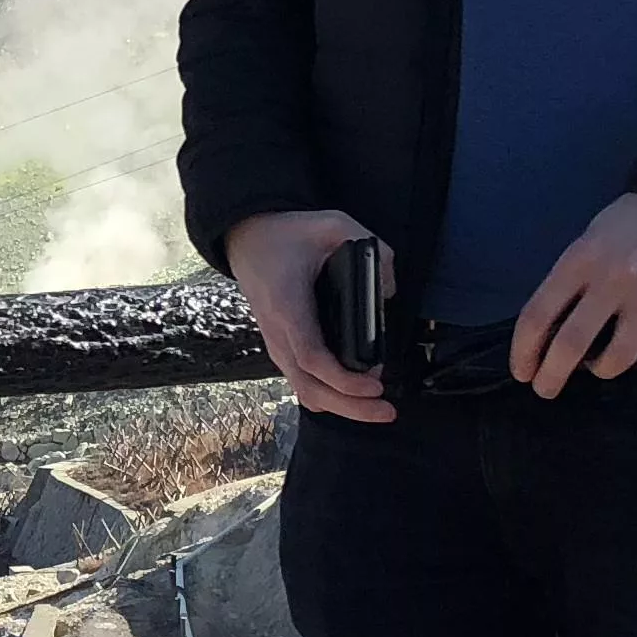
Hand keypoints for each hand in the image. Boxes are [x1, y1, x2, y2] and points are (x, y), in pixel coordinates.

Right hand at [224, 209, 395, 424]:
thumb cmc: (287, 234)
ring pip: (305, 391)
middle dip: (350, 408)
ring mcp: (277, 344)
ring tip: (375, 405)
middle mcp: (279, 334)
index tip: (376, 385)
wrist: (247, 238)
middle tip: (387, 411)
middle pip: (310, 389)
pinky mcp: (282, 347)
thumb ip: (371, 247)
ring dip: (341, 406)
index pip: (313, 358)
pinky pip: (302, 382)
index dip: (344, 381)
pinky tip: (353, 394)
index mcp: (288, 307)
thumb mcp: (332, 225)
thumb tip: (389, 289)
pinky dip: (329, 396)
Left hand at [509, 193, 636, 396]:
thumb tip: (548, 341)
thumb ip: (569, 287)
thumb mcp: (586, 244)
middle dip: (552, 376)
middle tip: (546, 390)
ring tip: (598, 365)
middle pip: (572, 344)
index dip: (524, 351)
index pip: (538, 315)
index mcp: (580, 259)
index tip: (522, 372)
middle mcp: (614, 277)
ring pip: (619, 357)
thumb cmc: (624, 231)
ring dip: (601, 370)